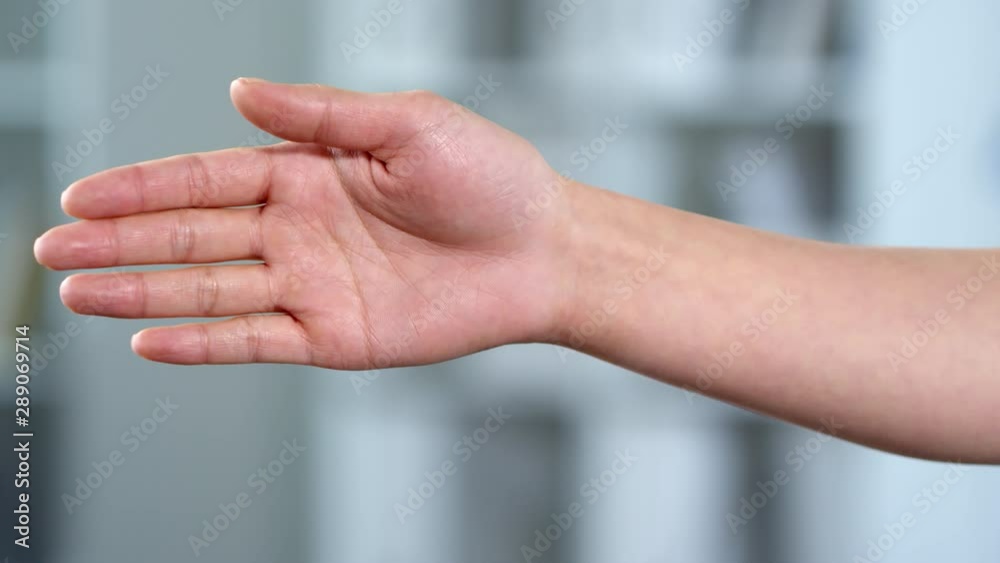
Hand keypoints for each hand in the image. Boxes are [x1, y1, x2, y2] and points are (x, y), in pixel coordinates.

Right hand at [34, 79, 575, 367]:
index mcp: (309, 173)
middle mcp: (299, 230)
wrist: (542, 251)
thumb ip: (321, 114)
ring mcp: (313, 286)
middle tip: (53, 245)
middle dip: (121, 240)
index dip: (142, 186)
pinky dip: (204, 343)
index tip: (82, 192)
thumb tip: (239, 91)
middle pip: (192, 236)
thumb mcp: (407, 124)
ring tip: (78, 291)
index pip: (206, 178)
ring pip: (211, 290)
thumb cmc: (489, 178)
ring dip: (142, 291)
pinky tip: (151, 339)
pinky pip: (257, 340)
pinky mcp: (335, 336)